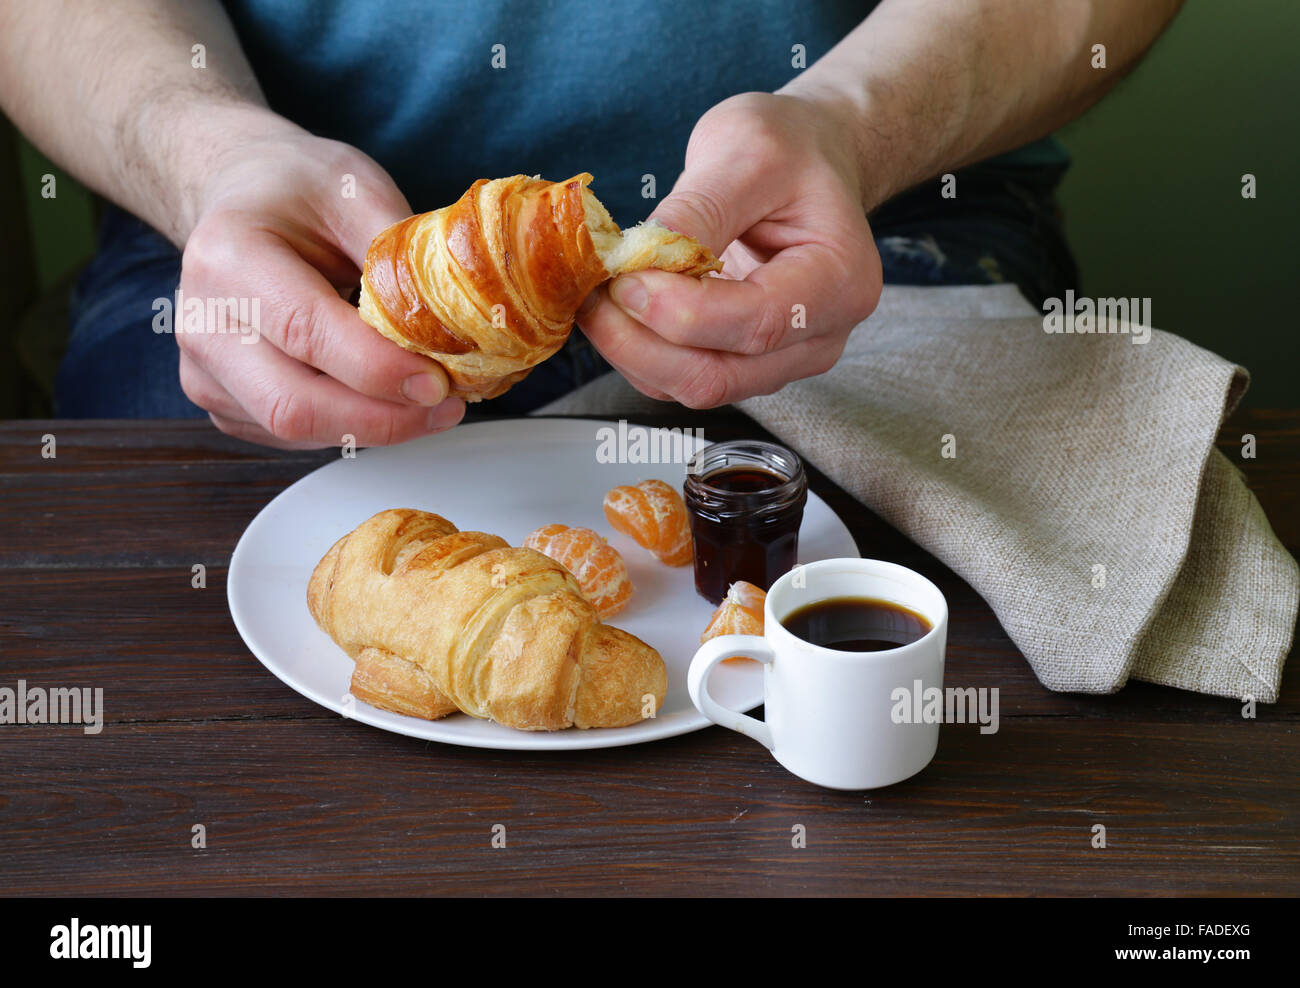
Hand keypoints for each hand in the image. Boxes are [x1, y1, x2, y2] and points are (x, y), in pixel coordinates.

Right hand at [176, 113, 464, 447]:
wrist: (236, 196)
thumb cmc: (294, 189)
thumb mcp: (354, 187)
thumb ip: (396, 253)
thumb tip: (454, 322)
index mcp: (228, 256)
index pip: (306, 332)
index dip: (378, 369)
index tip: (439, 381)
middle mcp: (203, 321)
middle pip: (294, 404)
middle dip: (383, 419)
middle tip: (447, 406)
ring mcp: (204, 369)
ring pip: (296, 431)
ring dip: (374, 427)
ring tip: (430, 401)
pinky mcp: (221, 400)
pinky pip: (292, 436)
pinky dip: (349, 426)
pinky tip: (383, 399)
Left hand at [577, 92, 880, 406]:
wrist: (811, 161)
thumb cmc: (792, 149)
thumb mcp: (748, 151)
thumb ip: (697, 210)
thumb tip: (639, 260)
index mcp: (839, 282)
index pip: (756, 325)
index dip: (679, 311)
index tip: (625, 273)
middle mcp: (818, 337)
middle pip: (719, 376)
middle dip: (642, 343)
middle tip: (597, 292)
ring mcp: (782, 359)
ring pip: (694, 386)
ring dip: (633, 350)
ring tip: (600, 295)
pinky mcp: (744, 362)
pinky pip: (681, 378)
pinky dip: (639, 351)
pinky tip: (618, 309)